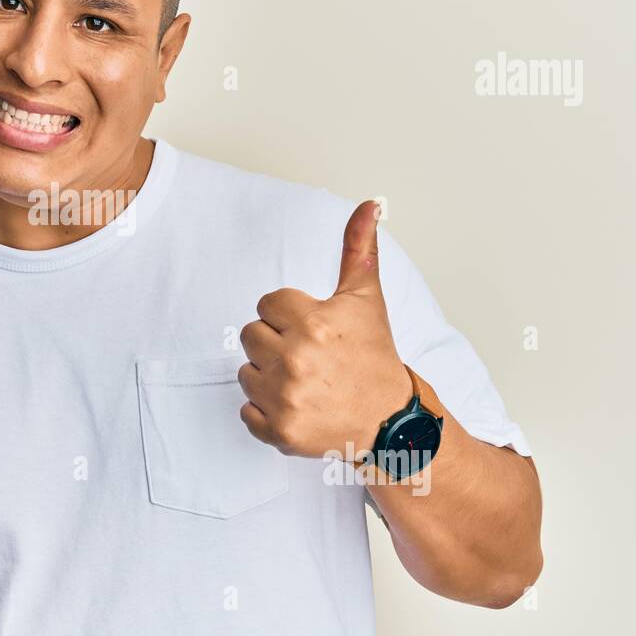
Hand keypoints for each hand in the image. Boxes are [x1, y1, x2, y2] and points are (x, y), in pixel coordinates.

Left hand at [238, 199, 412, 460]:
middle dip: (275, 343)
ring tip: (305, 382)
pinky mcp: (280, 431)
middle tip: (309, 357)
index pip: (266, 304)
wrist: (390, 421)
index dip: (288, 315)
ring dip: (268, 377)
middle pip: (250, 336)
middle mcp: (296, 360)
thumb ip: (358, 249)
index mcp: (313, 323)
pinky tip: (297, 406)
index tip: (313, 330)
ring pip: (245, 372)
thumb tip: (369, 204)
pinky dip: (265, 411)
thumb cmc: (374, 358)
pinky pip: (246, 411)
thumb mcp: (366, 300)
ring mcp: (286, 399)